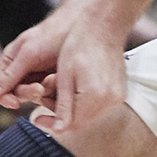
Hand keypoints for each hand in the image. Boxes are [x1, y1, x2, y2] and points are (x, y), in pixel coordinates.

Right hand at [0, 5, 77, 109]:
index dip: (6, 98)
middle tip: (42, 87)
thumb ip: (10, 75)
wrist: (80, 26)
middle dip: (30, 92)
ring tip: (55, 77)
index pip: (1, 89)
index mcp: (10, 62)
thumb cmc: (52, 36)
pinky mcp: (53, 81)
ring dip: (45, 89)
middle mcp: (22, 70)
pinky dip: (55, 89)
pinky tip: (61, 78)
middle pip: (18, 94)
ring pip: (36, 96)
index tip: (15, 103)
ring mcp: (38, 76)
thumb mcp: (29, 55)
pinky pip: (50, 95)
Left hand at [48, 8, 127, 135]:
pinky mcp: (120, 92)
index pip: (71, 123)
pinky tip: (72, 93)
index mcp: (96, 96)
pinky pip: (99, 106)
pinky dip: (84, 104)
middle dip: (61, 118)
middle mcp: (111, 100)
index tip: (36, 119)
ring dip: (72, 112)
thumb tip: (58, 130)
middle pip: (82, 121)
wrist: (104, 26)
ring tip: (56, 97)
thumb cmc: (80, 45)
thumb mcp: (65, 76)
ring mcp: (118, 96)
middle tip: (42, 107)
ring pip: (90, 115)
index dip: (52, 124)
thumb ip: (63, 104)